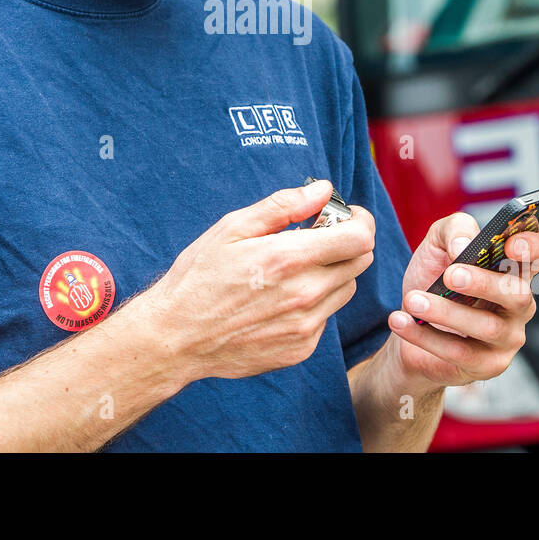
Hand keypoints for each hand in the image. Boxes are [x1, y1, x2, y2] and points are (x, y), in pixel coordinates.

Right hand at [141, 179, 375, 380]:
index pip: (360, 238)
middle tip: (317, 237)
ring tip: (294, 269)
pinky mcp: (301, 349)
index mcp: (289, 259)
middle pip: (360, 261)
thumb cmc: (200, 276)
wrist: (178, 337)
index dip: (360, 221)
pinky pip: (326, 316)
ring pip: (346, 288)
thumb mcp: (233, 228)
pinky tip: (281, 299)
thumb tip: (324, 190)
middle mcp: (305, 295)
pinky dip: (314, 302)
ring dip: (332, 272)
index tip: (345, 215)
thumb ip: (284, 206)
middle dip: (348, 242)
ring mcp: (305, 326)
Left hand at [382, 211, 538, 390]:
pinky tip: (401, 320)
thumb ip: (454, 230)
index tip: (511, 244)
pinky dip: (425, 335)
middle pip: (517, 294)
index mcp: (513, 269)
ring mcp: (507, 337)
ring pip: (487, 327)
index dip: (536, 248)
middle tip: (451, 275)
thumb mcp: (436, 244)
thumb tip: (463, 246)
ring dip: (446, 312)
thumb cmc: (432, 279)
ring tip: (412, 299)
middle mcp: (519, 303)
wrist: (407, 323)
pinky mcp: (488, 365)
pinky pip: (460, 353)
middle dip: (484, 283)